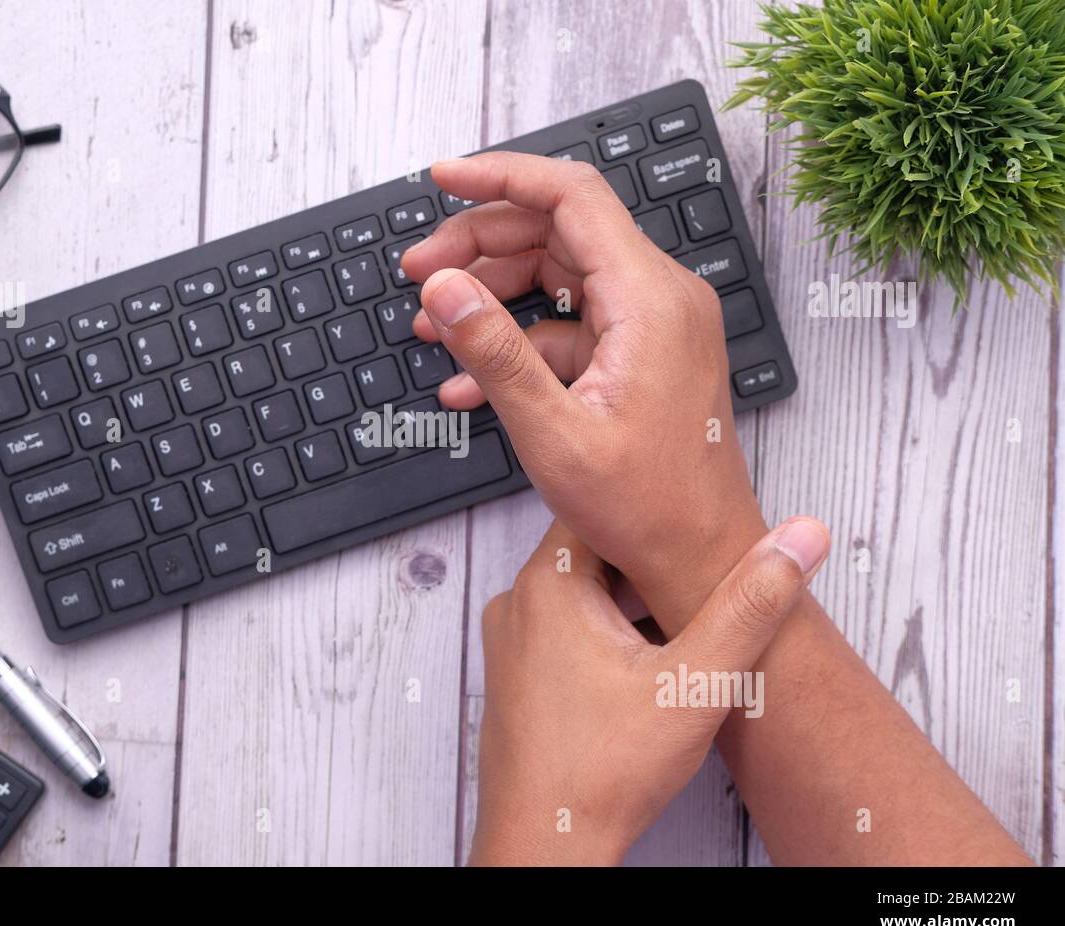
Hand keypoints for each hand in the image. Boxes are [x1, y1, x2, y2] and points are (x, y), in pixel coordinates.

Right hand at [402, 153, 767, 631]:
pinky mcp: (641, 352)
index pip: (571, 196)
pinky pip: (571, 324)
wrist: (697, 556)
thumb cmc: (646, 507)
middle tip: (419, 273)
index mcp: (649, 301)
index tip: (444, 178)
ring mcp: (653, 325)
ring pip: (559, 275)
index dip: (501, 177)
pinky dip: (519, 341)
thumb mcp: (552, 432)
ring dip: (492, 295)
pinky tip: (468, 380)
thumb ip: (493, 352)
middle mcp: (660, 298)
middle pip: (558, 231)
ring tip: (432, 327)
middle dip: (480, 244)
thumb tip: (441, 290)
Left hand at [470, 516, 828, 865]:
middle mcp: (518, 603)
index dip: (655, 512)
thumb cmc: (601, 772)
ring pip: (581, 593)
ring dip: (629, 603)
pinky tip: (646, 664)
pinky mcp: (517, 676)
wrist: (547, 844)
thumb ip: (750, 606)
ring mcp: (512, 641)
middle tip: (701, 581)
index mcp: (549, 583)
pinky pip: (564, 628)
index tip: (696, 524)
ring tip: (681, 627)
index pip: (603, 508)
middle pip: (595, 552)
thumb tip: (797, 542)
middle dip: (651, 564)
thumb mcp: (697, 682)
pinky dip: (604, 633)